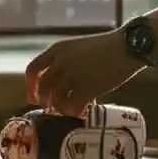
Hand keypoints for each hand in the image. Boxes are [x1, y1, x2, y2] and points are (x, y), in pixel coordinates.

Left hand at [25, 31, 143, 115]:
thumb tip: (56, 84)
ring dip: (60, 109)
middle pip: (43, 88)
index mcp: (56, 49)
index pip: (32, 69)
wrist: (127, 46)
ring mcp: (73, 75)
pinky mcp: (87, 88)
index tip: (33, 97)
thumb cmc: (105, 47)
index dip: (30, 86)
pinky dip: (75, 112)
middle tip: (52, 109)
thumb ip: (63, 62)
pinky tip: (82, 111)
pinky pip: (73, 106)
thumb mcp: (77, 48)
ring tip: (68, 111)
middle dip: (45, 101)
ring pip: (56, 100)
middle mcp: (60, 62)